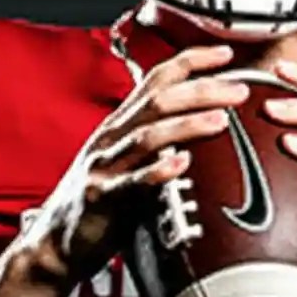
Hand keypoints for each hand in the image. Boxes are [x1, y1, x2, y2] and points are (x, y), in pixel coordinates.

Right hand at [13, 45, 248, 288]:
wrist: (58, 243)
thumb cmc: (101, 201)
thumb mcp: (127, 158)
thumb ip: (157, 137)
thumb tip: (200, 119)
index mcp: (121, 124)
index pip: (157, 79)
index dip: (192, 62)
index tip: (226, 54)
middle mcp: (112, 137)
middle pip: (159, 101)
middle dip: (202, 91)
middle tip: (239, 90)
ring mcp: (105, 166)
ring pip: (148, 135)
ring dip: (187, 125)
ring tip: (221, 120)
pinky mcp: (103, 198)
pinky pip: (133, 182)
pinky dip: (158, 171)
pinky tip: (181, 164)